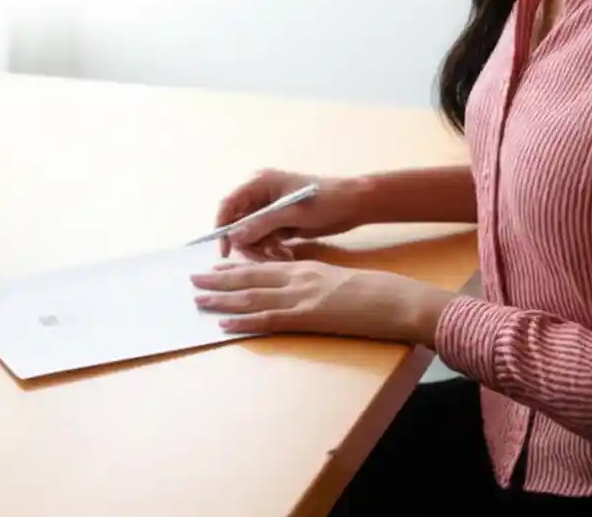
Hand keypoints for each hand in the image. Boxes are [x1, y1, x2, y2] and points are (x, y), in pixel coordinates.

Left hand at [190, 260, 454, 345]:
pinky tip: (225, 325)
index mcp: (306, 267)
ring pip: (252, 296)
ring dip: (222, 300)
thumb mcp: (338, 280)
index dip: (237, 267)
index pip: (263, 265)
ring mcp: (301, 297)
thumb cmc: (375, 292)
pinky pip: (269, 319)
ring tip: (199, 300)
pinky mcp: (308, 317)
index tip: (215, 267)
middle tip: (193, 280)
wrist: (397, 300)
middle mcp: (298, 278)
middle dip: (219, 279)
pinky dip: (244, 322)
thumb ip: (315, 283)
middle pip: (250, 277)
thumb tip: (299, 291)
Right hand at [215, 171, 367, 258]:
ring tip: (282, 254)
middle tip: (264, 256)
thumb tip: (233, 237)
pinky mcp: (279, 223)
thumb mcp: (292, 213)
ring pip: (251, 236)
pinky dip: (272, 250)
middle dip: (249, 243)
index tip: (226, 251)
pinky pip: (265, 240)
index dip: (222, 227)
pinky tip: (287, 253)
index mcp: (258, 183)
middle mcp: (259, 196)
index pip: (228, 205)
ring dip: (262, 249)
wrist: (356, 205)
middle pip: (237, 224)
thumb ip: (261, 224)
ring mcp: (269, 210)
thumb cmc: (325, 200)